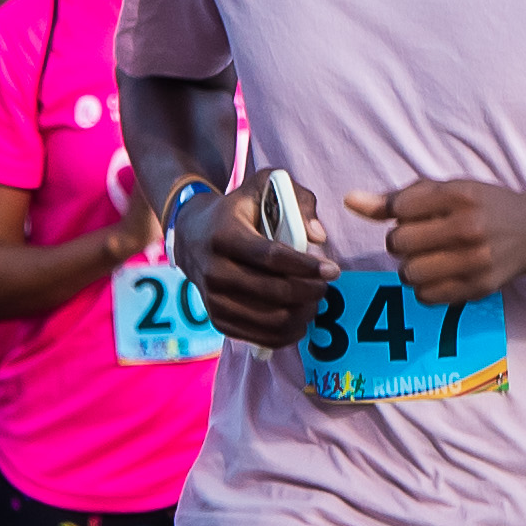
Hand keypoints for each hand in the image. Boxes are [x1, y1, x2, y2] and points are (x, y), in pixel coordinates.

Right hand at [181, 179, 327, 347]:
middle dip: (310, 292)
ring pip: (271, 319)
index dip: (306, 266)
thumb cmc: (238, 211)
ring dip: (303, 314)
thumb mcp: (264, 187)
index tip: (333, 270)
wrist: (192, 237)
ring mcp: (214, 299)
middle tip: (325, 286)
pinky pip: (260, 337)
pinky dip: (287, 333)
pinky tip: (300, 318)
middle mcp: (214, 270)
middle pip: (275, 292)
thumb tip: (318, 235)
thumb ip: (298, 201)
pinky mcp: (217, 320)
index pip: (271, 257)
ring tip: (314, 301)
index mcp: (225, 235)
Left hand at [345, 179, 525, 310]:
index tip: (417, 215)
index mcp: (459, 194)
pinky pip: (426, 296)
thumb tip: (349, 201)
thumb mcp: (449, 189)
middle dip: (402, 242)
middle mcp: (468, 227)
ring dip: (411, 267)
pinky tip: (442, 274)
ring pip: (408, 273)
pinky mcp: (477, 288)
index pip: (399, 208)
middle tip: (423, 239)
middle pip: (398, 243)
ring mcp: (474, 260)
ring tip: (431, 258)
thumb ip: (398, 197)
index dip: (400, 214)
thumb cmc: (486, 205)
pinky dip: (426, 288)